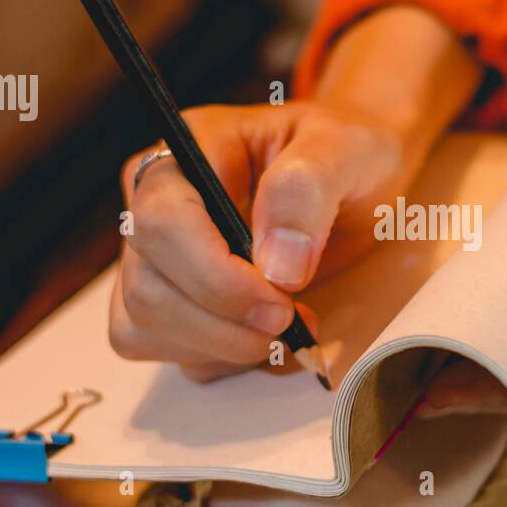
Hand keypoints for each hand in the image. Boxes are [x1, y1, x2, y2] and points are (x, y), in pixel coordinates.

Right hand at [108, 5, 482, 381]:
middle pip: (148, 286)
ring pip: (145, 324)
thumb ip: (306, 191)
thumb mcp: (344, 149)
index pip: (162, 221)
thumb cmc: (345, 152)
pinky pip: (161, 348)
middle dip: (226, 321)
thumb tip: (277, 267)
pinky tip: (262, 337)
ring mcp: (155, 255)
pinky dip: (215, 357)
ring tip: (287, 329)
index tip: (281, 298)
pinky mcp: (166, 297)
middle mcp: (155, 203)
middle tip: (295, 321)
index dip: (215, 275)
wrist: (361, 176)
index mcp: (187, 152)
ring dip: (222, 345)